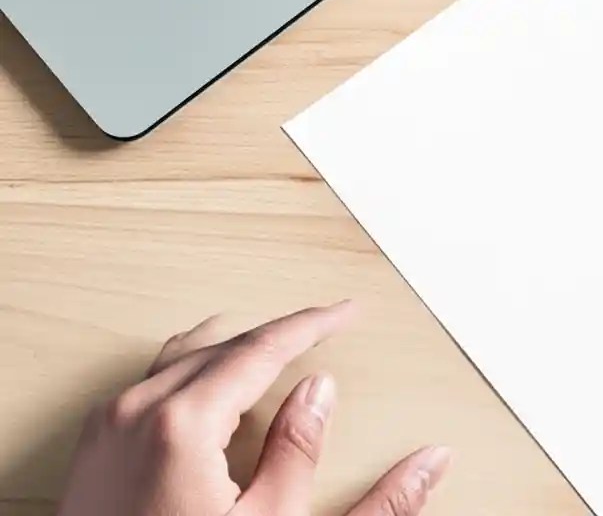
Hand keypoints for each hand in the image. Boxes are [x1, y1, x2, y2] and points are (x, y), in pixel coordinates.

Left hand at [57, 302, 451, 515]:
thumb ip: (302, 452)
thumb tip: (325, 393)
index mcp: (181, 423)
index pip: (262, 348)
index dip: (312, 325)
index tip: (345, 313)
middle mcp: (135, 412)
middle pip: (223, 344)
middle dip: (279, 334)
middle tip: (324, 329)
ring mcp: (106, 428)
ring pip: (182, 356)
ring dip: (236, 348)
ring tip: (276, 351)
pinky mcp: (93, 449)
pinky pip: (150, 381)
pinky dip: (195, 370)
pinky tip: (216, 386)